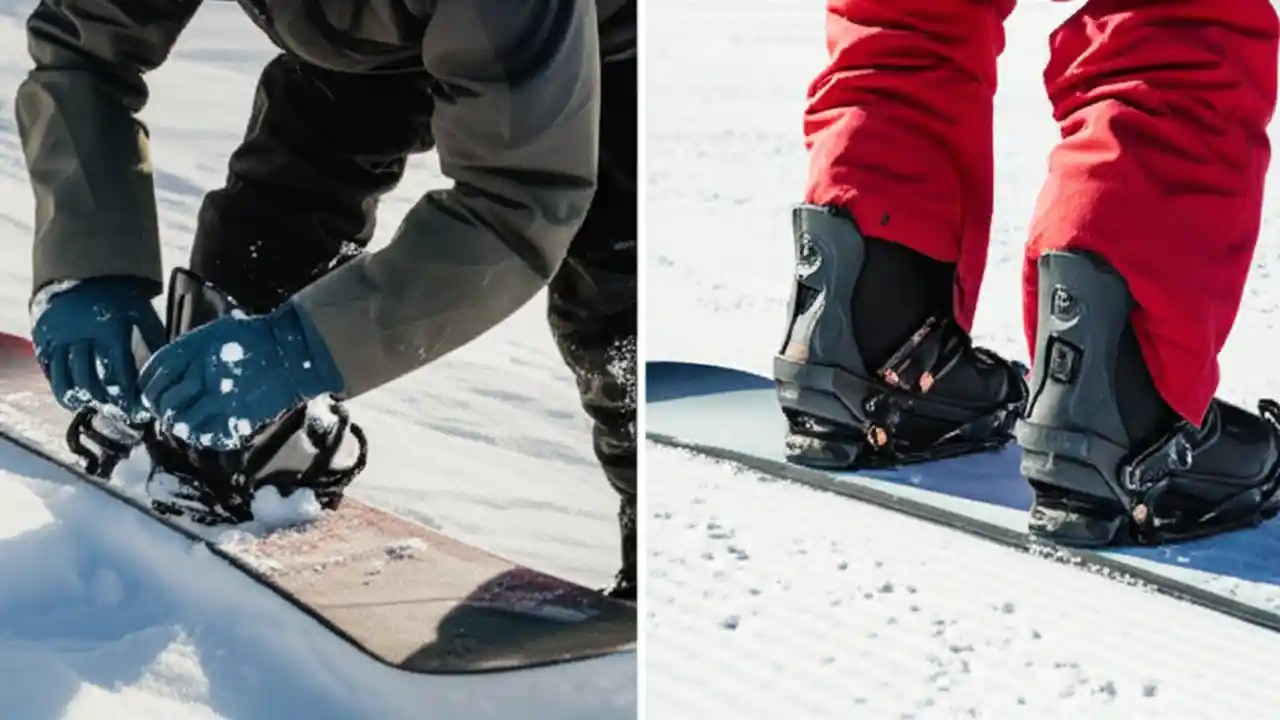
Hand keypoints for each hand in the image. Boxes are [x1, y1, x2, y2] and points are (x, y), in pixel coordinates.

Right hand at [31, 277, 165, 418]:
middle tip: (116, 412)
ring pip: (66, 382)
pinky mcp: (43, 339)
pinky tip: (74, 395)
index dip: (127, 399)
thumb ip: (155, 341)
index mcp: (111, 332)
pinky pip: (49, 372)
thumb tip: (168, 372)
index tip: (136, 411)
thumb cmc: (121, 299)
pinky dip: (61, 387)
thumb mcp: (143, 315)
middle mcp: (81, 337)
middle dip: (106, 403)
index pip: (118, 377)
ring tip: (95, 406)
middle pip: (91, 384)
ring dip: (82, 400)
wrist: (86, 273)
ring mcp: (58, 339)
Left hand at [138, 301, 343, 449]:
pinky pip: (210, 436)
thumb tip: (165, 375)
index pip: (153, 377)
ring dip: (180, 425)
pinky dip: (203, 437)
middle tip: (168, 413)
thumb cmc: (253, 337)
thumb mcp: (212, 333)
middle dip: (162, 410)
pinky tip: (205, 431)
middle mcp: (200, 376)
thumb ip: (186, 352)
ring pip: (183, 423)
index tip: (152, 397)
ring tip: (185, 424)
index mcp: (190, 352)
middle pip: (165, 403)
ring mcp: (219, 399)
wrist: (291, 351)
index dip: (148, 390)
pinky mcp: (238, 418)